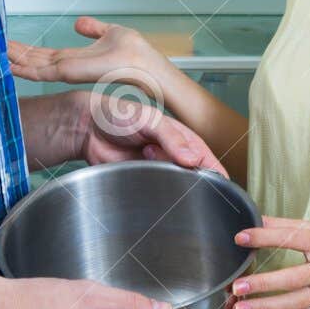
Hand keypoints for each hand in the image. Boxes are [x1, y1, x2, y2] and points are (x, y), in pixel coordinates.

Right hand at [9, 17, 161, 89]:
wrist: (150, 69)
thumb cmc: (139, 57)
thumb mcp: (113, 34)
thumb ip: (94, 30)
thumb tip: (77, 23)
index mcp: (77, 59)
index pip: (46, 55)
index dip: (27, 51)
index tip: (8, 44)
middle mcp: (71, 66)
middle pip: (36, 61)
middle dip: (15, 55)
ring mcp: (70, 71)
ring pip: (35, 66)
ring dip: (14, 59)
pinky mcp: (73, 73)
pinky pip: (44, 71)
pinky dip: (25, 68)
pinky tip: (10, 64)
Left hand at [75, 89, 228, 177]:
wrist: (87, 128)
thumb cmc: (120, 114)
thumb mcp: (150, 119)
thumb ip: (172, 137)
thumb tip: (192, 159)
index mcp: (182, 139)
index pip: (207, 159)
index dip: (216, 173)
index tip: (222, 186)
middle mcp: (173, 157)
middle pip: (192, 177)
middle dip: (185, 178)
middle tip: (160, 161)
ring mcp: (157, 171)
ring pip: (173, 188)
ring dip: (164, 183)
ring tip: (144, 159)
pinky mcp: (141, 182)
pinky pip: (153, 194)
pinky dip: (152, 192)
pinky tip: (143, 183)